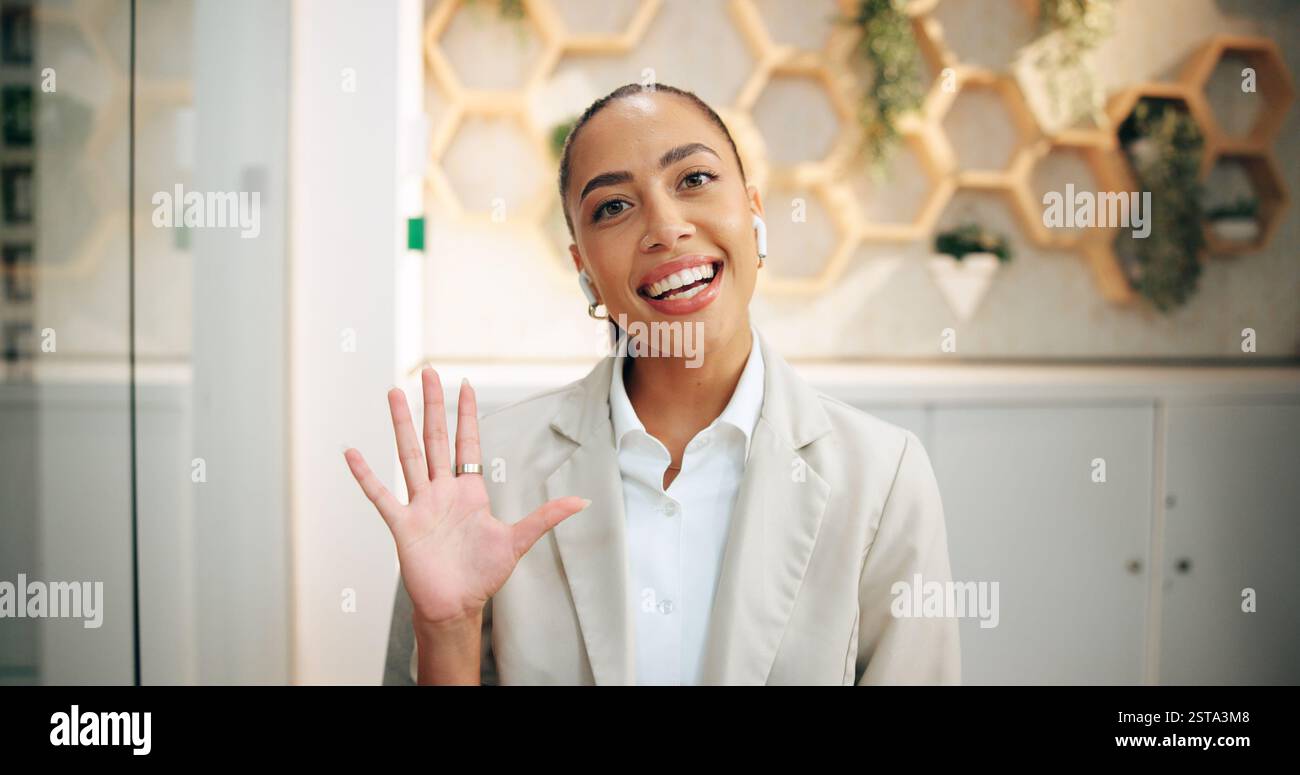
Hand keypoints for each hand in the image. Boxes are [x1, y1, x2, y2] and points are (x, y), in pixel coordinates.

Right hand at [344, 368, 589, 625]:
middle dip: (433, 405)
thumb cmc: (483, 575)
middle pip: (436, 438)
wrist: (456, 606)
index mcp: (469, 491)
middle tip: (427, 372)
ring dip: (401, 425)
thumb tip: (582, 502)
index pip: (468, 443)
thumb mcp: (517, 541)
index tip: (464, 384)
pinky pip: (381, 495)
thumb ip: (545, 517)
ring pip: (409, 455)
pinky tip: (353, 453)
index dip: (466, 415)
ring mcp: (420, 505)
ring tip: (393, 394)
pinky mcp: (402, 524)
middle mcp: (442, 491)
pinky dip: (366, 475)